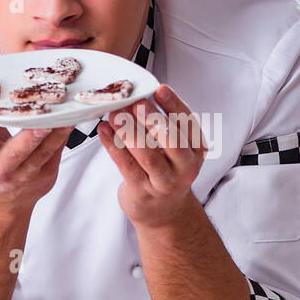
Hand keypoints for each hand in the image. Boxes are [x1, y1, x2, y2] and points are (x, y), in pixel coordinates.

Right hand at [0, 110, 71, 209]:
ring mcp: (26, 175)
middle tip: (40, 122)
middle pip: (16, 152)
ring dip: (56, 134)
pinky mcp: (46, 175)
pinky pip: (57, 152)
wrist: (0, 200)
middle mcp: (2, 169)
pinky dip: (64, 136)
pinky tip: (72, 120)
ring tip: (67, 117)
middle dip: (29, 137)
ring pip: (43, 152)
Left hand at [97, 84, 208, 227]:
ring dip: (129, 131)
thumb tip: (140, 94)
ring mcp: (164, 182)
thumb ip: (163, 124)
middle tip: (136, 102)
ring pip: (147, 154)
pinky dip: (113, 146)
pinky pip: (126, 165)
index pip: (187, 123)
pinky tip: (104, 130)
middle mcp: (185, 167)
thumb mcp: (175, 148)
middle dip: (153, 119)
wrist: (162, 211)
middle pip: (172, 140)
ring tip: (114, 114)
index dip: (174, 105)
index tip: (159, 89)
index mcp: (196, 149)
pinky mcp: (143, 191)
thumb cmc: (165, 170)